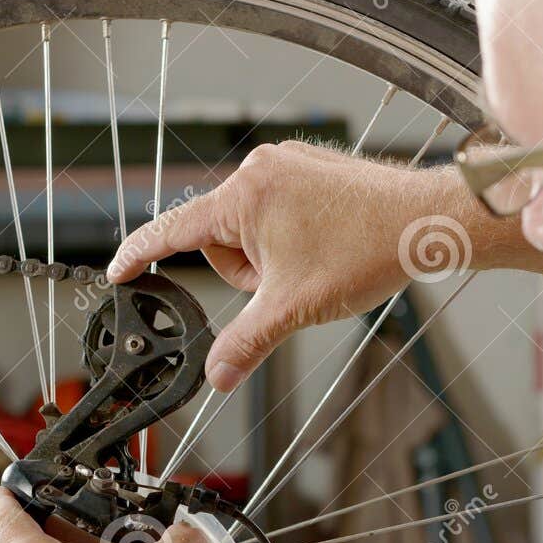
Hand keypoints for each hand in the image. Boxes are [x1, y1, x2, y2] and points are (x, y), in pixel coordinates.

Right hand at [106, 141, 468, 390]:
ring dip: (270, 258)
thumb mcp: (293, 309)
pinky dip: (291, 239)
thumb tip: (217, 377)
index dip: (140, 255)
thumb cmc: (366, 251)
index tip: (117, 272)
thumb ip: (245, 343)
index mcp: (243, 196)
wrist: (424, 222)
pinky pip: (278, 211)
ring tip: (314, 265)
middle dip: (246, 272)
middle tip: (288, 284)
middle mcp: (260, 170)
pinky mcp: (310, 169)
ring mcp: (287, 165)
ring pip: (251, 228)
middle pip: (220, 238)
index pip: (172, 229)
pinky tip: (326, 248)